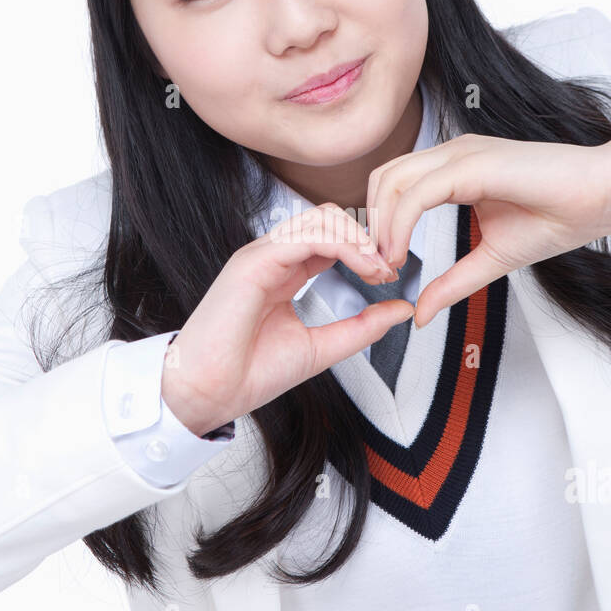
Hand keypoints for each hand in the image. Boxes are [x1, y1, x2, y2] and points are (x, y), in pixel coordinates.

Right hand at [161, 203, 413, 436]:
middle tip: (390, 265)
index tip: (390, 273)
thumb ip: (361, 327)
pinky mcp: (254, 262)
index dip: (366, 248)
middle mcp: (272, 258)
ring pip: (320, 218)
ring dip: (359, 238)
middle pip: (328, 217)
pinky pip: (305, 237)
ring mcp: (261, 256)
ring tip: (379, 266)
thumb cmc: (249, 373)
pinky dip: (342, 246)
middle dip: (366, 236)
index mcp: (284, 273)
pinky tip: (362, 265)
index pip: (331, 237)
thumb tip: (401, 309)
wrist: (209, 393)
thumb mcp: (322, 348)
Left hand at [366, 123, 610, 327]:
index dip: (379, 225)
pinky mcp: (473, 164)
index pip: (393, 184)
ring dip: (380, 227)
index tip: (384, 268)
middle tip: (378, 269)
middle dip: (370, 225)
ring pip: (391, 180)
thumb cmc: (560, 217)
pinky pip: (417, 192)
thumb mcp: (492, 259)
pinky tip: (400, 254)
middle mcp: (453, 153)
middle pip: (382, 178)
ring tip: (387, 264)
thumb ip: (453, 283)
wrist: (604, 196)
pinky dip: (399, 225)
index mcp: (455, 167)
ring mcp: (461, 153)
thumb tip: (419, 314)